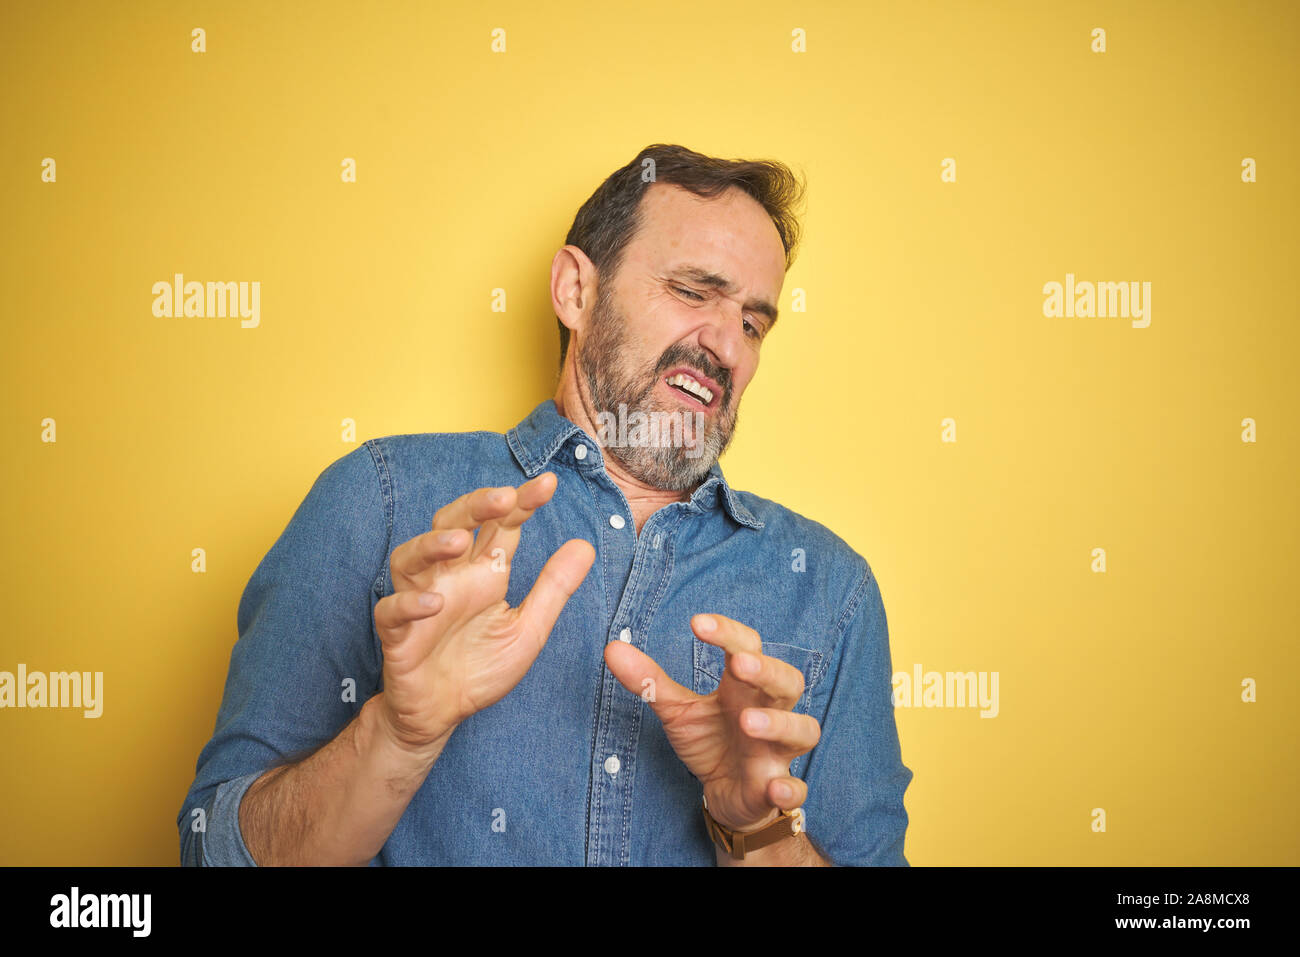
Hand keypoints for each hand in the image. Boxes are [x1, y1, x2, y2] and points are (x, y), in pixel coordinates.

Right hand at [373, 472, 594, 753]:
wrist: (442, 715)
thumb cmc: (481, 666)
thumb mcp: (529, 629)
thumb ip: (554, 588)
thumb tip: (586, 545)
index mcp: (484, 571)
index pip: (501, 526)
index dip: (522, 502)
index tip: (548, 484)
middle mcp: (450, 577)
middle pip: (452, 525)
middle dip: (475, 506)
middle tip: (504, 498)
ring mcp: (420, 601)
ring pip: (411, 557)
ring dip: (432, 544)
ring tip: (460, 542)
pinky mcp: (397, 635)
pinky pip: (391, 611)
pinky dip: (409, 603)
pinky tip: (433, 604)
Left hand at [603, 613, 820, 832]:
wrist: (728, 794)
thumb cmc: (711, 741)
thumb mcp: (677, 710)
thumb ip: (649, 681)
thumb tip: (612, 647)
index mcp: (743, 687)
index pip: (747, 647)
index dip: (728, 633)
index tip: (697, 624)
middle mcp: (769, 712)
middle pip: (787, 681)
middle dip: (767, 671)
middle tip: (740, 665)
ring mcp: (776, 751)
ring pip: (803, 730)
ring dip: (780, 724)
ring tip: (749, 722)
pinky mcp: (775, 789)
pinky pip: (796, 789)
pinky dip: (790, 789)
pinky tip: (774, 786)